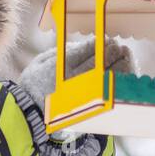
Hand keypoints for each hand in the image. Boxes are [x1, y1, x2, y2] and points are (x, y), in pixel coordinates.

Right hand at [15, 34, 136, 111]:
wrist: (28, 115)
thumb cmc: (33, 85)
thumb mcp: (40, 62)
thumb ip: (61, 52)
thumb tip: (84, 46)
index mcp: (62, 67)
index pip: (88, 51)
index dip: (102, 44)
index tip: (109, 40)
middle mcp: (75, 82)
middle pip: (101, 63)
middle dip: (114, 53)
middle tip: (120, 47)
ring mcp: (84, 97)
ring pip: (109, 79)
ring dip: (122, 66)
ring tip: (126, 58)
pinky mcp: (89, 110)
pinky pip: (110, 95)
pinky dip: (120, 84)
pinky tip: (124, 76)